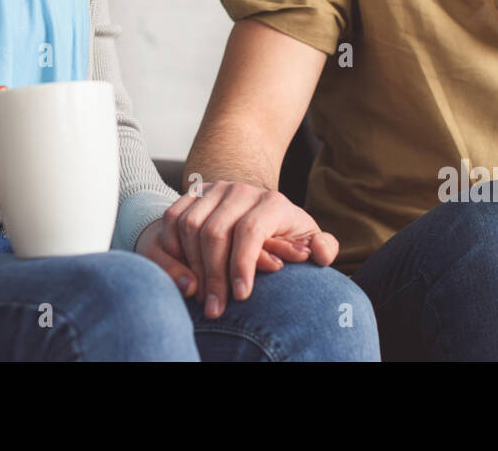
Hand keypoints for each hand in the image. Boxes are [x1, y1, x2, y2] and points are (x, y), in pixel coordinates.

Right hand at [144, 181, 338, 318]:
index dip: (244, 265)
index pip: (252, 231)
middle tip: (215, 308)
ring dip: (192, 265)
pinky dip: (175, 248)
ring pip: (191, 226)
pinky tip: (185, 274)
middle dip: (213, 275)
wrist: (257, 205)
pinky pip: (173, 219)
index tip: (242, 296)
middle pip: (216, 232)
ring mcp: (214, 189)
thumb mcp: (307, 238)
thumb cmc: (286, 232)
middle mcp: (241, 190)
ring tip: (200, 297)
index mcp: (272, 201)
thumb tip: (319, 252)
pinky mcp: (193, 193)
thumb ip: (323, 247)